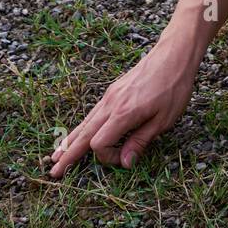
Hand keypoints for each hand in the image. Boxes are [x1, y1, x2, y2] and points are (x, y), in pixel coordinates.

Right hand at [47, 41, 195, 177]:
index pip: (99, 144)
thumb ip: (141, 141)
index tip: (124, 158)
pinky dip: (82, 127)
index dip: (107, 157)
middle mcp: (111, 104)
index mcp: (123, 113)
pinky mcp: (113, 91)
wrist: (174, 54)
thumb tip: (124, 163)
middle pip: (84, 134)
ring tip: (56, 154)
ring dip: (70, 140)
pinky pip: (93, 113)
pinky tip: (77, 134)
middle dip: (68, 154)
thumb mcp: (164, 119)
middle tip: (53, 172)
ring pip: (85, 122)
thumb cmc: (173, 87)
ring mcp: (110, 96)